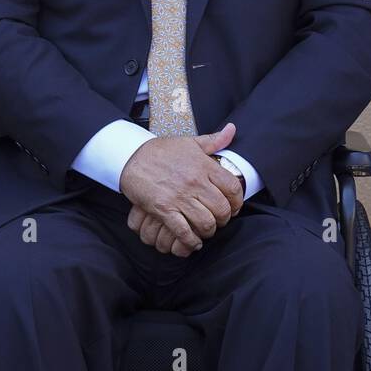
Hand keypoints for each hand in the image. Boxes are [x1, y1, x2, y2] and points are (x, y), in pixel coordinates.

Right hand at [120, 123, 244, 252]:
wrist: (132, 157)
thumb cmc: (162, 151)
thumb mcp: (190, 142)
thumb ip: (214, 140)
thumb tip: (232, 129)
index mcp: (204, 166)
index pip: (232, 187)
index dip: (238, 201)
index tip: (235, 207)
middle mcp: (195, 182)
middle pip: (222, 209)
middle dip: (224, 219)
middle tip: (220, 221)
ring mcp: (179, 196)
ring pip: (206, 222)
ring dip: (209, 231)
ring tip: (206, 230)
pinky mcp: (163, 209)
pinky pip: (183, 231)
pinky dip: (191, 240)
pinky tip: (193, 241)